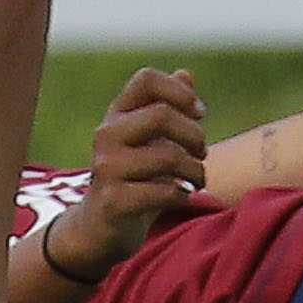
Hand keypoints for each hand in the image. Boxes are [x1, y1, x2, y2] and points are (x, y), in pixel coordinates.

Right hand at [50, 67, 208, 275]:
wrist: (99, 228)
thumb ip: (167, 107)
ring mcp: (106, 168)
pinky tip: (181, 197)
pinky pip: (161, 192)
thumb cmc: (134, 177)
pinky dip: (181, 195)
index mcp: (117, 114)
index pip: (146, 79)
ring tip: (197, 180)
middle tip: (202, 154)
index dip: (179, 92)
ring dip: (195, 171)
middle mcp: (106, 135)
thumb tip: (185, 74)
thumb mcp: (149, 141)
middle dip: (194, 135)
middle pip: (162, 115)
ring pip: (168, 156)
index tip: (198, 113)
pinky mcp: (112, 201)